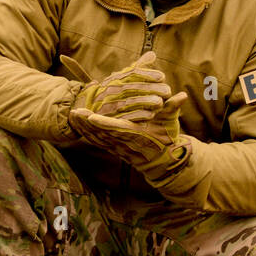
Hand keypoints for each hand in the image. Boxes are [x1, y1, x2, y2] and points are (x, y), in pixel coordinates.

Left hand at [69, 90, 188, 171]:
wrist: (162, 161)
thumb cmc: (167, 138)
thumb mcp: (171, 122)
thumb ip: (174, 107)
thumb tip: (183, 95)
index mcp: (137, 135)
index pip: (118, 128)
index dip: (103, 123)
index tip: (91, 116)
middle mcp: (124, 143)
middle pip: (102, 133)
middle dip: (87, 124)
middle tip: (74, 112)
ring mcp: (117, 147)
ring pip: (97, 138)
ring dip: (83, 128)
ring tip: (71, 115)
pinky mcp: (113, 148)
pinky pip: (97, 141)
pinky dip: (86, 134)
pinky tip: (76, 126)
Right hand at [72, 51, 171, 120]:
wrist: (90, 109)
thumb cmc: (112, 92)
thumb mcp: (122, 78)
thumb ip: (138, 68)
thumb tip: (152, 54)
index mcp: (116, 79)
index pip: (133, 73)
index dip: (148, 74)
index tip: (162, 77)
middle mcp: (112, 90)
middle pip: (133, 87)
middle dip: (151, 89)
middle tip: (167, 91)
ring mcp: (111, 105)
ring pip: (130, 102)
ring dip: (146, 102)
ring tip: (160, 102)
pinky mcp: (111, 119)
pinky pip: (126, 117)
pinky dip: (138, 115)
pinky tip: (150, 115)